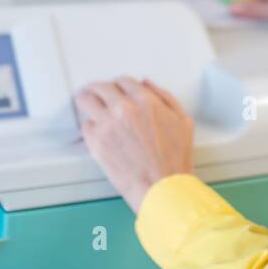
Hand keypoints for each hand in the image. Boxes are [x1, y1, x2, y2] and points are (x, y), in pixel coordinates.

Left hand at [74, 76, 194, 212]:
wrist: (162, 187)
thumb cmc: (174, 160)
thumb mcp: (183, 120)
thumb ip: (164, 96)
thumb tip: (147, 84)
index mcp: (146, 101)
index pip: (123, 81)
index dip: (120, 85)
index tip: (117, 90)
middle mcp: (124, 109)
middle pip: (101, 87)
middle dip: (100, 90)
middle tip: (97, 94)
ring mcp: (107, 124)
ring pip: (85, 100)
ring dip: (87, 101)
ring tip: (86, 104)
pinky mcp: (96, 142)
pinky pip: (84, 126)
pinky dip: (89, 127)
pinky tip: (95, 131)